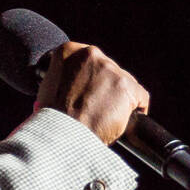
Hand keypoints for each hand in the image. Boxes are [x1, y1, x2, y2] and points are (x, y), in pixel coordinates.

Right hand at [35, 41, 149, 146]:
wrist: (62, 137)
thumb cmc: (53, 121)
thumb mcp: (49, 90)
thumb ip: (64, 81)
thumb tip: (73, 88)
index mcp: (68, 52)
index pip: (88, 61)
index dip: (89, 79)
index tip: (88, 91)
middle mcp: (91, 55)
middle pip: (108, 70)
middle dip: (104, 88)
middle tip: (96, 108)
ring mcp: (110, 70)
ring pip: (124, 83)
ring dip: (117, 99)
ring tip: (106, 118)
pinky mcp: (127, 87)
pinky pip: (140, 97)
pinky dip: (135, 110)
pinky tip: (124, 121)